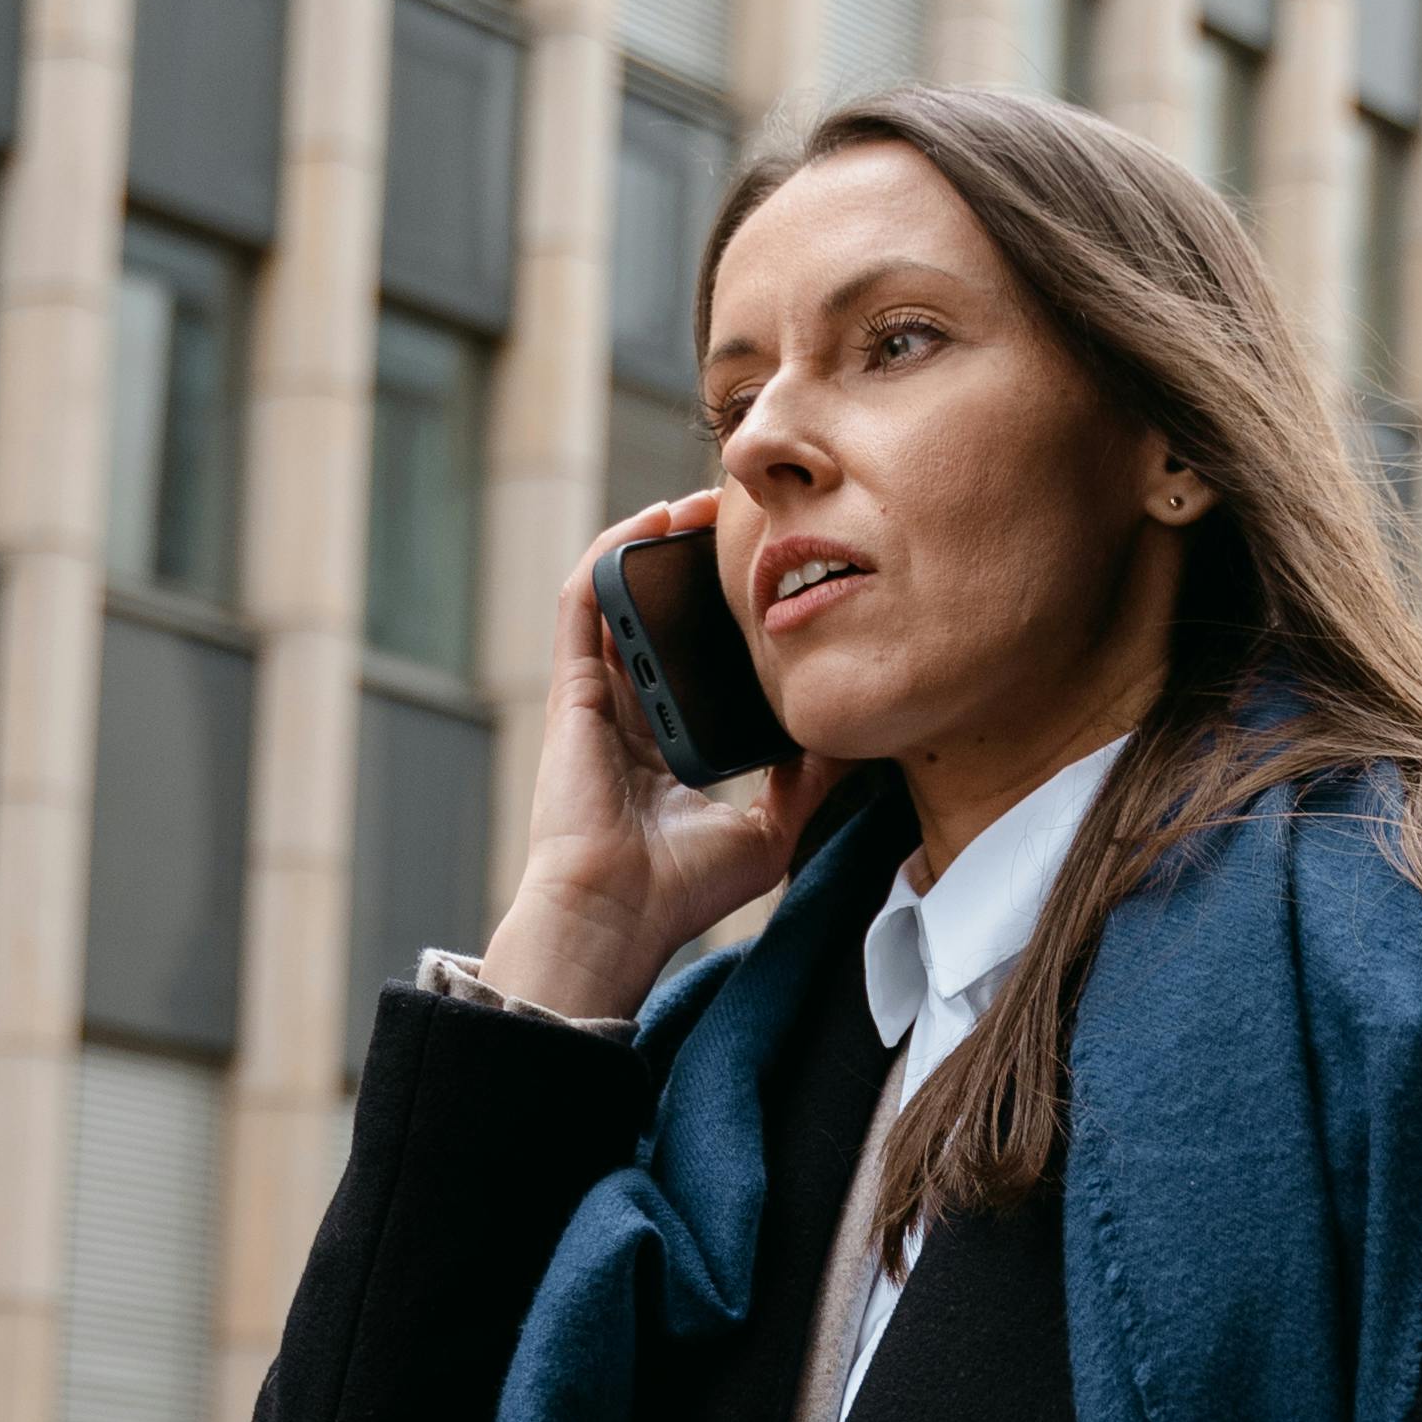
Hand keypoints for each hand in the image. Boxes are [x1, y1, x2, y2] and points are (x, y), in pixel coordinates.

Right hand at [480, 498, 836, 1021]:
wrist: (615, 916)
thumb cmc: (677, 892)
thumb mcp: (769, 832)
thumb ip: (806, 785)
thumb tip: (850, 742)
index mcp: (667, 749)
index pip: (695, 666)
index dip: (726, 620)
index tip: (772, 583)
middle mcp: (628, 717)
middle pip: (660, 621)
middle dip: (696, 568)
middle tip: (746, 527)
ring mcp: (595, 700)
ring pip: (620, 598)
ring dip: (655, 544)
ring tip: (703, 505)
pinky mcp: (571, 689)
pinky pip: (584, 603)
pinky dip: (613, 554)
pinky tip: (654, 521)